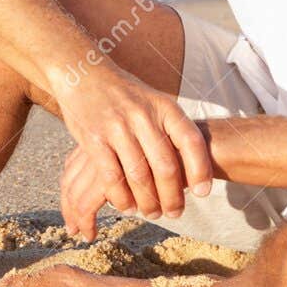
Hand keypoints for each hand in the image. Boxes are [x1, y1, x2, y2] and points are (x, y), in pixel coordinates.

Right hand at [55, 70, 211, 221]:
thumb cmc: (124, 94)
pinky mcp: (94, 138)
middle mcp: (143, 115)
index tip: (202, 192)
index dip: (200, 169)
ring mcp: (117, 126)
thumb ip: (171, 128)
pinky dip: (121, 197)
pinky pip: (112, 178)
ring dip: (147, 202)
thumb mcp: (154, 101)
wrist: (83, 73)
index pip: (190, 141)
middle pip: (166, 166)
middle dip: (172, 197)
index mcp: (163, 107)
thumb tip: (193, 167)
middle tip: (174, 212)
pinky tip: (126, 205)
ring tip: (151, 212)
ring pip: (139, 177)